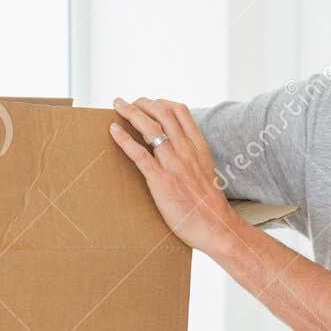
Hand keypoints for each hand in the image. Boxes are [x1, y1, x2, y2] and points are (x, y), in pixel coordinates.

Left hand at [109, 97, 237, 255]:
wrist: (216, 228)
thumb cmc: (209, 207)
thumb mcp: (207, 173)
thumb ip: (194, 159)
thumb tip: (180, 152)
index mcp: (198, 147)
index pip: (180, 111)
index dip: (161, 102)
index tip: (149, 102)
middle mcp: (186, 151)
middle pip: (162, 112)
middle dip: (141, 102)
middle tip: (127, 103)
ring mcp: (173, 164)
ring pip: (150, 127)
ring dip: (130, 112)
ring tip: (118, 107)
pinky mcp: (161, 181)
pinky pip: (140, 155)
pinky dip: (124, 139)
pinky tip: (113, 130)